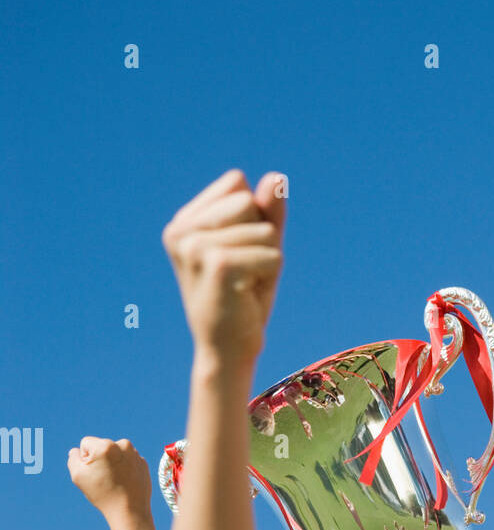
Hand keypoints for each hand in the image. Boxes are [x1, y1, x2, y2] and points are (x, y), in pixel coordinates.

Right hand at [68, 437, 151, 524]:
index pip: (86, 443)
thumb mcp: (78, 475)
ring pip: (116, 453)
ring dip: (113, 463)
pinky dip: (124, 469)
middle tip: (104, 478)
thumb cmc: (102, 493)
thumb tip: (77, 451)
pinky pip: (128, 461)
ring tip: (115, 481)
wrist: (129, 510)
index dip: (84, 459)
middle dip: (100, 459)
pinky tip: (124, 482)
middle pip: (102, 447)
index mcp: (105, 445)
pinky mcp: (143, 463)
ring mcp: (135, 454)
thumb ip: (73, 458)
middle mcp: (123, 445)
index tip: (92, 472)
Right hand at [162, 169, 285, 364]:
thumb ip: (268, 211)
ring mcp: (195, 246)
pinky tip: (247, 296)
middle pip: (249, 202)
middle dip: (261, 238)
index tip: (236, 254)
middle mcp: (180, 230)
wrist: (228, 352)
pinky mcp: (217, 265)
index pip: (237, 184)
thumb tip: (276, 177)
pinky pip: (272, 254)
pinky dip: (271, 275)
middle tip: (243, 274)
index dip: (251, 217)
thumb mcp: (258, 246)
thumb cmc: (243, 299)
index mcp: (183, 221)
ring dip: (267, 260)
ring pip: (265, 230)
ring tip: (244, 287)